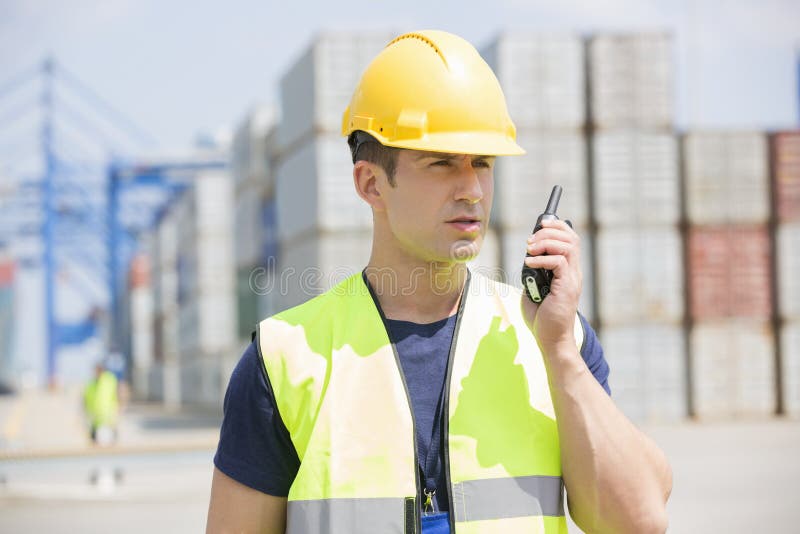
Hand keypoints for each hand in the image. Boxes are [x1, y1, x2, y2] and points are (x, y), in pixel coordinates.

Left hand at [520, 219, 581, 354]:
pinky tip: (529, 264)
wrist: (551, 340)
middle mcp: (574, 273)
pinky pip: (558, 262)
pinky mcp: (566, 287)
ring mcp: (572, 280)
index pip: (570, 239)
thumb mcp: (532, 290)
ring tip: (529, 250)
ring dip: (545, 242)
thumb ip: (532, 274)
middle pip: (571, 237)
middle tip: (531, 240)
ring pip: (567, 246)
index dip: (557, 228)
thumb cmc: (542, 319)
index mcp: (568, 272)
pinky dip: (541, 259)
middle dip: (550, 230)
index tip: (540, 226)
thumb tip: (527, 258)